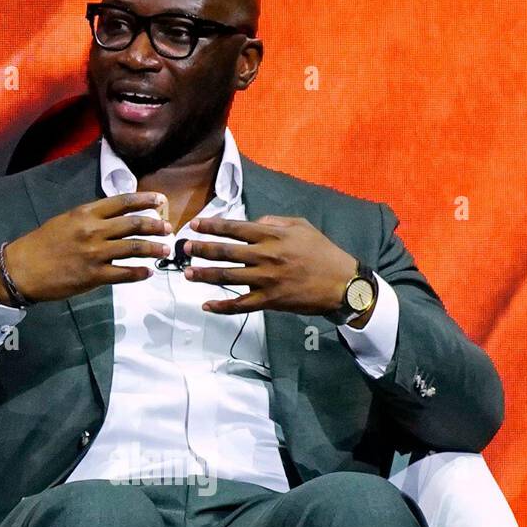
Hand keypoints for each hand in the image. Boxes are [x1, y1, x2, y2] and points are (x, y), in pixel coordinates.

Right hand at [0, 193, 171, 303]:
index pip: (122, 202)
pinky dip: (138, 273)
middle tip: (168, 228)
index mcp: (85, 213)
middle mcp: (92, 230)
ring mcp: (94, 254)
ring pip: (132, 248)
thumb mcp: (65, 221)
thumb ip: (90, 219)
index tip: (161, 200)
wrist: (22, 269)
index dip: (145, 200)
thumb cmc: (42, 244)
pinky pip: (123, 274)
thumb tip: (114, 220)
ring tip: (164, 249)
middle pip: (132, 224)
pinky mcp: (93, 276)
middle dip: (154, 225)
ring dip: (152, 248)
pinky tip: (148, 272)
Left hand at [183, 214, 357, 316]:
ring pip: (228, 277)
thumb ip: (276, 221)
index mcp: (273, 235)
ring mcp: (266, 280)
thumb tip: (256, 221)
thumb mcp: (302, 226)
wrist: (341, 284)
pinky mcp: (269, 301)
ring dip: (205, 275)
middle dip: (202, 249)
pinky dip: (222, 306)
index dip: (212, 226)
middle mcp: (266, 256)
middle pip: (226, 252)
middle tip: (185, 248)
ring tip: (188, 274)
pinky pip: (240, 304)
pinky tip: (207, 305)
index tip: (195, 225)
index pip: (235, 228)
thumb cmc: (323, 252)